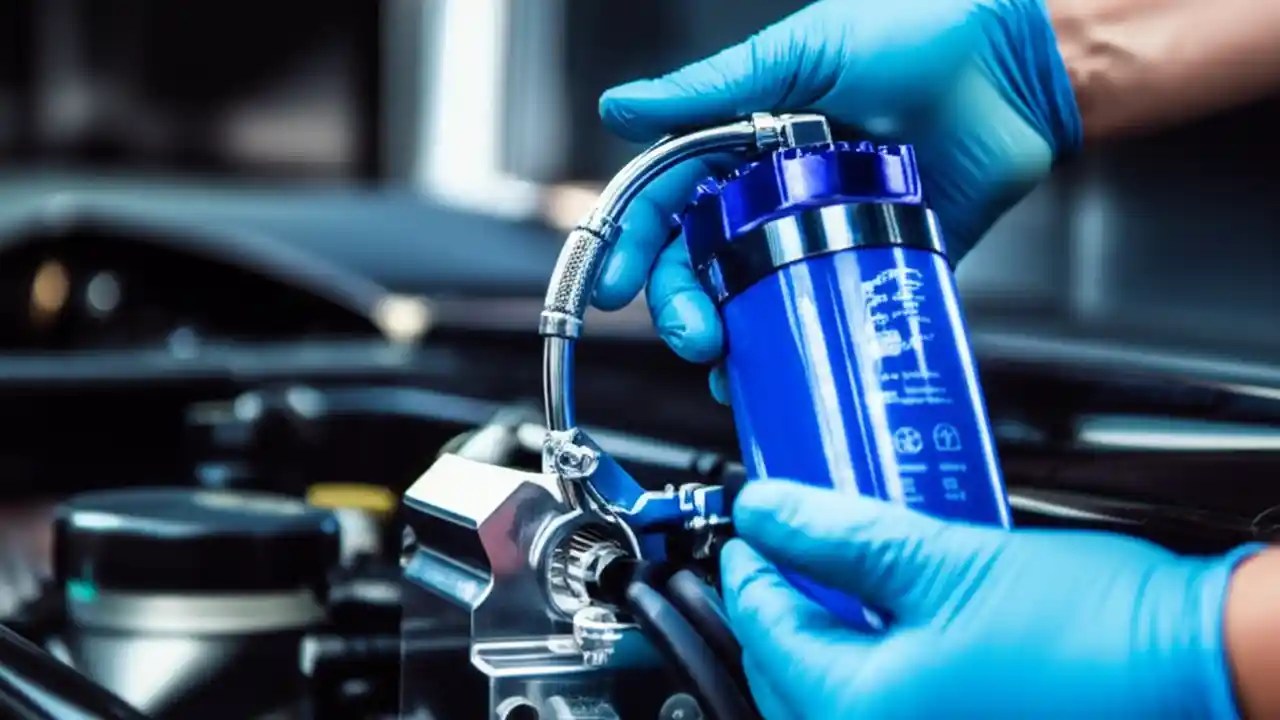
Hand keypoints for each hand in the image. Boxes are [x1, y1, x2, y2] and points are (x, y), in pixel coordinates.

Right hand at [594, 0, 1081, 395]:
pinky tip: (785, 372)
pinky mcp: (882, 262)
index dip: (636, 247)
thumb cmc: (912, 32)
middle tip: (692, 336)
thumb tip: (620, 109)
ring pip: (761, 300)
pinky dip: (808, 348)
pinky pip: (836, 313)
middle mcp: (778, 196)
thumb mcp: (797, 55)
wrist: (1015, 63)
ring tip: (730, 369)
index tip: (617, 289)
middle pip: (706, 267)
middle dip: (685, 307)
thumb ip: (708, 92)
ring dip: (736, 343)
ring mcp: (827, 235)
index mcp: (744, 145)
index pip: (669, 203)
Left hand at [721, 480, 1260, 718]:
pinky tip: (890, 622)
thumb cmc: (1095, 636)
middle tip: (783, 549)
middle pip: (789, 675)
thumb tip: (768, 512)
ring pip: (835, 699)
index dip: (749, 568)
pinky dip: (870, 667)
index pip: (765, 632)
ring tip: (833, 577)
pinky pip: (888, 709)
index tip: (749, 528)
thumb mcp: (946, 563)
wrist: (1203, 672)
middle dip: (778, 608)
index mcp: (859, 714)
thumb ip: (839, 536)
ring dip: (823, 639)